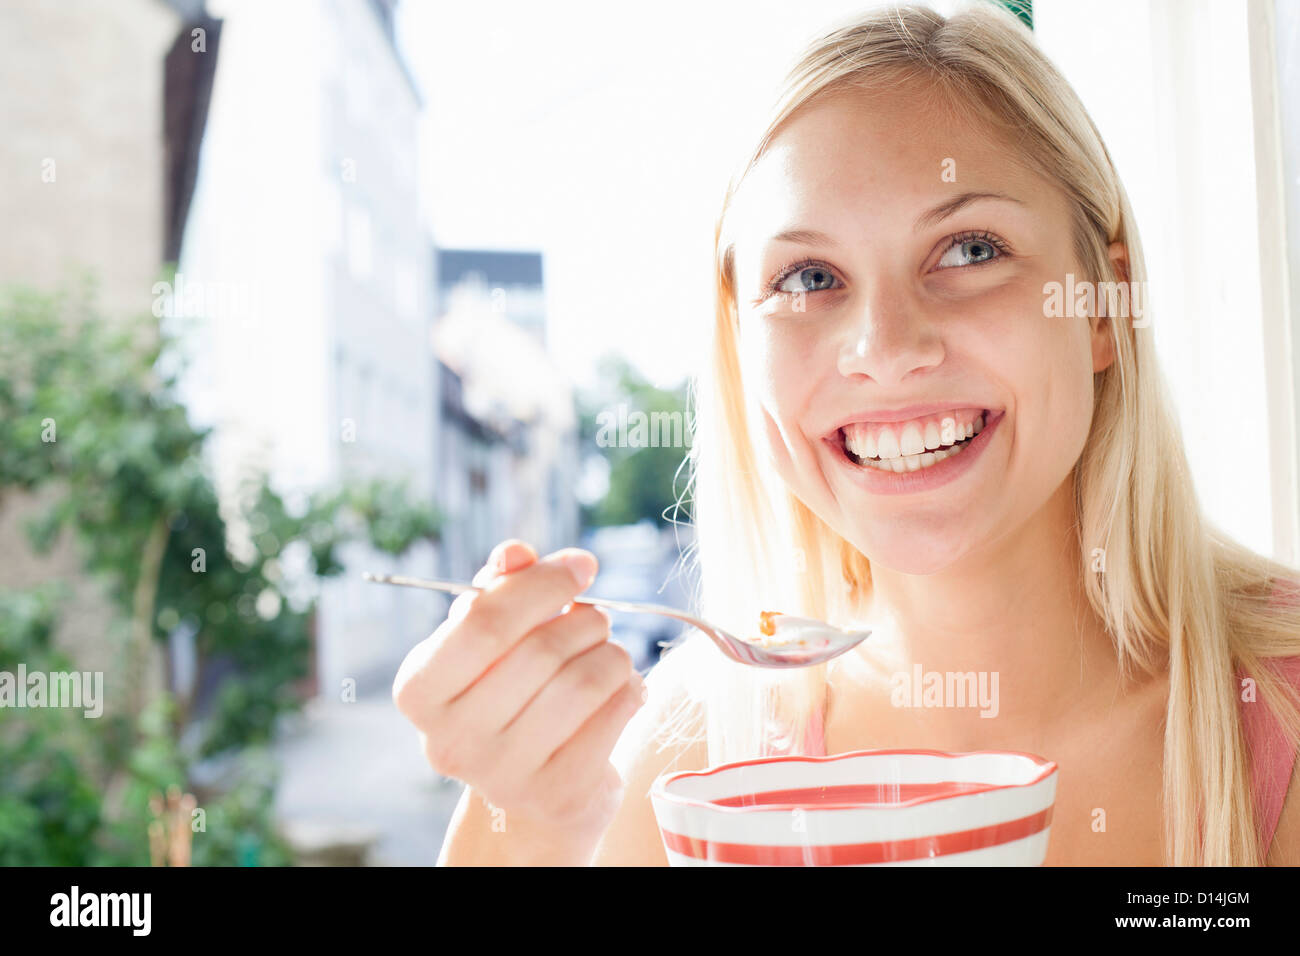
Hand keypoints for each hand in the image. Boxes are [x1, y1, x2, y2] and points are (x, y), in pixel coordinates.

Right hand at [393, 539, 645, 837]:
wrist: (530, 792)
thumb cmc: (509, 691)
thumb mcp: (493, 637)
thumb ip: (500, 586)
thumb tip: (516, 552)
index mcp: (419, 691)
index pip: (482, 621)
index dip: (541, 584)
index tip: (581, 565)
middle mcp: (450, 741)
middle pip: (539, 651)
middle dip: (584, 619)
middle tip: (597, 617)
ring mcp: (502, 775)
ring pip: (582, 683)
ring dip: (612, 653)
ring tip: (609, 652)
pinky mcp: (555, 796)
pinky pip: (611, 717)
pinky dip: (629, 689)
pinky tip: (622, 688)